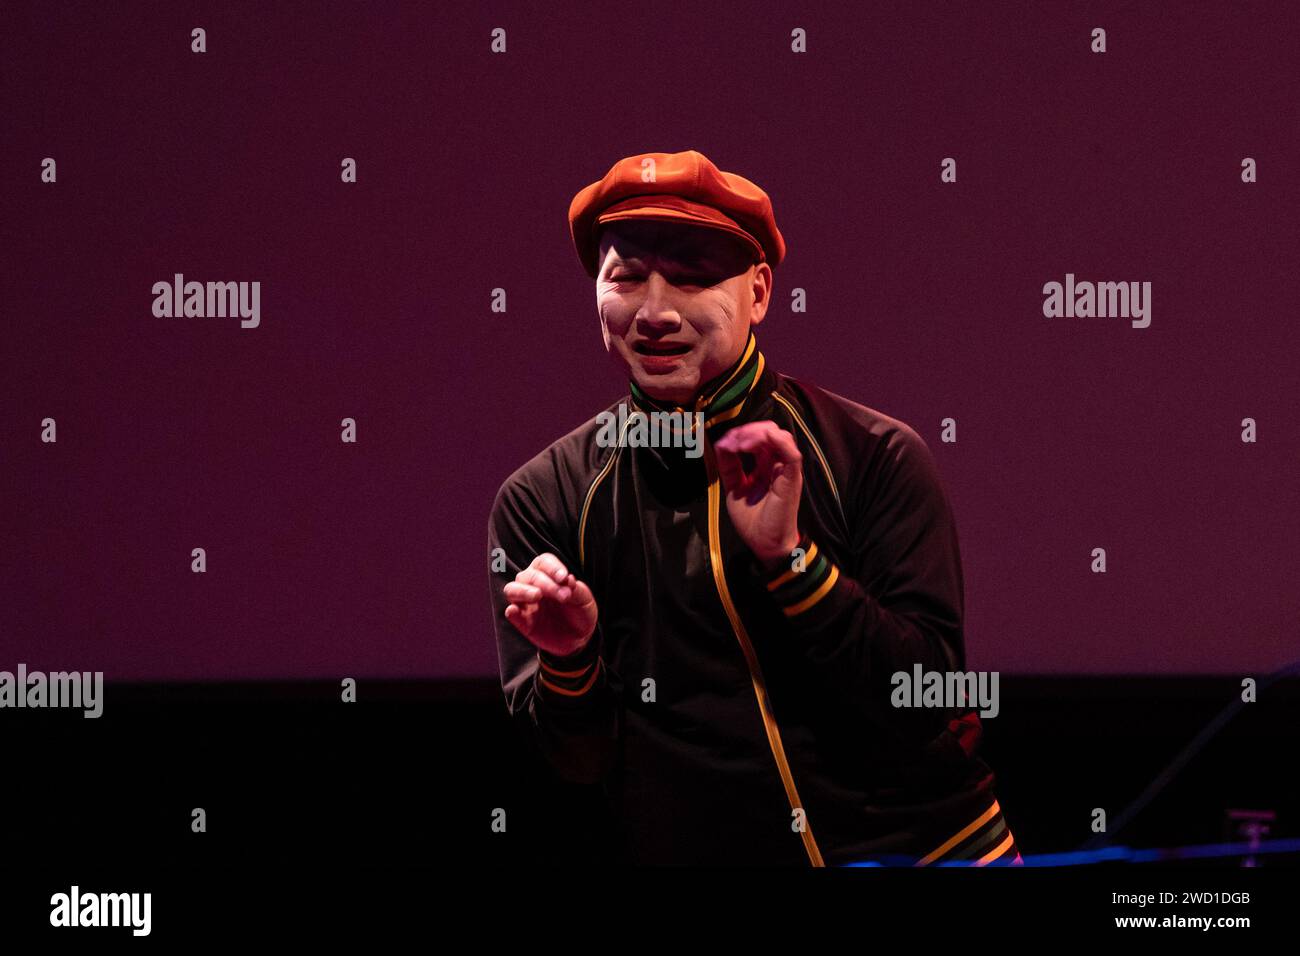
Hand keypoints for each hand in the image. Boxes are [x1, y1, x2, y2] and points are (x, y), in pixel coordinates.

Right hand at [502, 553, 598, 656]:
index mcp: (548, 575)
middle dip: (547, 584)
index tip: (563, 577)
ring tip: (537, 595)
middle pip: (529, 575)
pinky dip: (511, 611)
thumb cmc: (580, 612)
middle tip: (564, 596)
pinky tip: (514, 611)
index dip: (552, 567)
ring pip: (512, 589)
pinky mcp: (523, 622)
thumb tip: (568, 579)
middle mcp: (533, 585)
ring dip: (522, 591)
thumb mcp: (585, 600)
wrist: (579, 639)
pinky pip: (511, 614)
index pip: (543, 562)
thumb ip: (577, 590)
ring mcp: (526, 604)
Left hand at [712, 421, 801, 566]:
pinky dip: (775, 442)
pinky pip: (791, 453)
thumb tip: (721, 444)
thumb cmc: (754, 521)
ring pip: (780, 436)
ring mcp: (786, 470)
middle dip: (748, 430)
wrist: (765, 543)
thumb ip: (729, 466)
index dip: (741, 434)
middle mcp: (777, 465)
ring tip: (740, 444)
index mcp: (765, 466)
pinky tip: (753, 444)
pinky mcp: (792, 478)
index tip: (724, 443)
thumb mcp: (734, 488)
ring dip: (757, 434)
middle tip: (732, 441)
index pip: (758, 438)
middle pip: (769, 432)